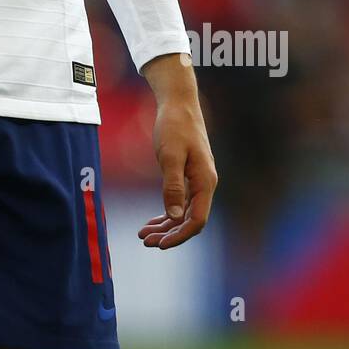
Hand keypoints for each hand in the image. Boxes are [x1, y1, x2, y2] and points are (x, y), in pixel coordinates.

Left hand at [138, 57, 217, 248]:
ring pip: (183, 213)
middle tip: (145, 241)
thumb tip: (173, 216)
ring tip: (143, 235)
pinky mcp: (188, 176)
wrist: (179, 103)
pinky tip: (152, 221)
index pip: (196, 220)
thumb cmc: (174, 126)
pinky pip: (180, 202)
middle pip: (189, 220)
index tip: (160, 244)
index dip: (179, 235)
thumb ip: (172, 186)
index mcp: (205, 182)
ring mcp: (197, 181)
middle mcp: (204, 184)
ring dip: (165, 226)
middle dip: (169, 234)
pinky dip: (166, 213)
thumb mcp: (170, 155)